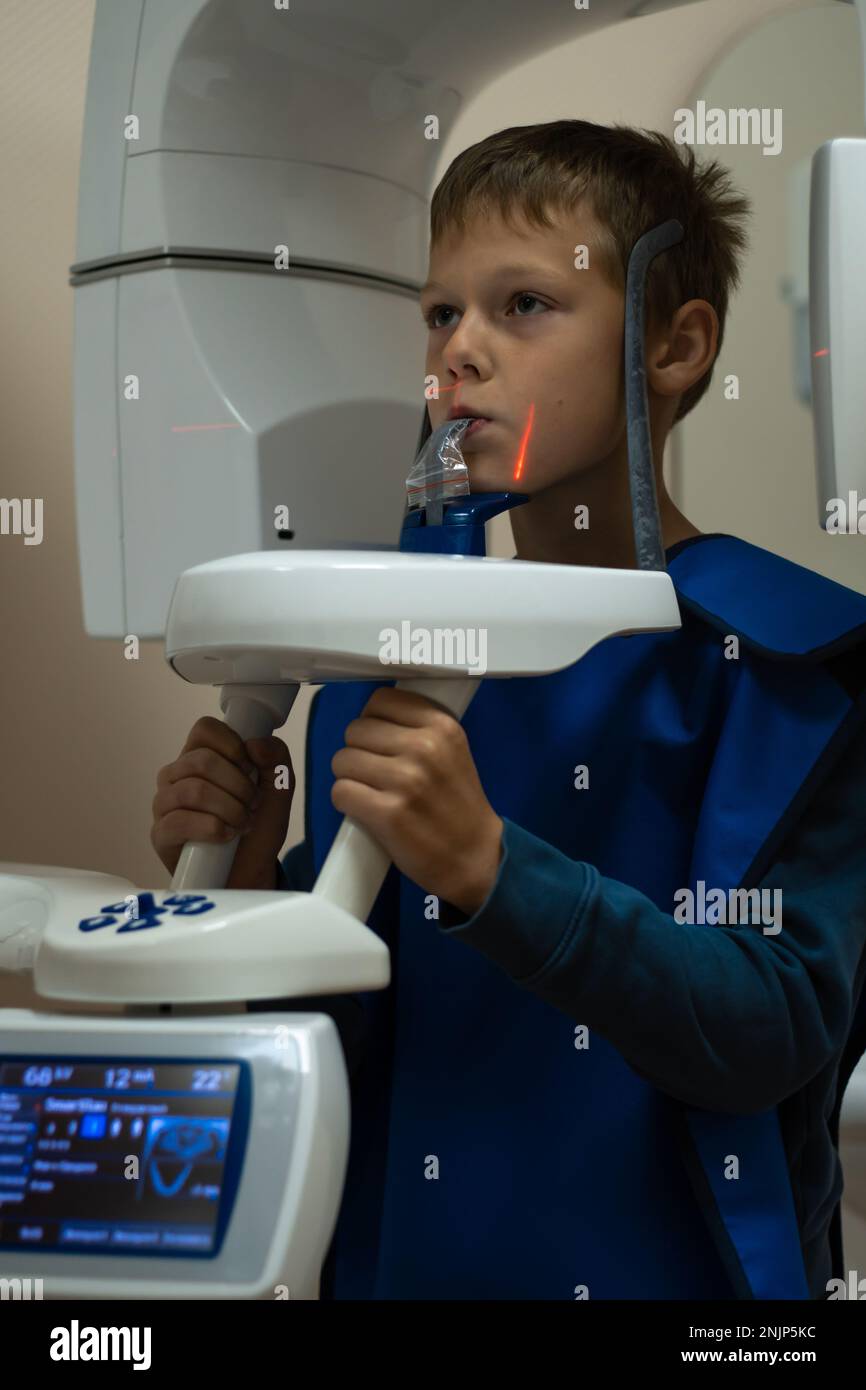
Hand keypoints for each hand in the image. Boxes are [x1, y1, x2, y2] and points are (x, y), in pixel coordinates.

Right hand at [151, 717, 293, 889]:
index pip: (204, 729)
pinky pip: (179, 822)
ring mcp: (165, 804)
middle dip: (238, 784)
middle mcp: (177, 776)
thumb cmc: (256, 828)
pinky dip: (212, 828)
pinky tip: (226, 836)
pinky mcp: (160, 834)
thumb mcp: (278, 791)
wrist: (248, 873)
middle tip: (252, 804)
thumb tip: (255, 744)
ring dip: (229, 808)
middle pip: (201, 761)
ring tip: (243, 823)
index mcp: (200, 756)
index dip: (232, 744)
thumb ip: (276, 759)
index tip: (250, 767)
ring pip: (193, 790)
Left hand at [330, 687, 502, 914]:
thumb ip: (416, 728)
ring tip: (371, 792)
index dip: (373, 721)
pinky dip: (346, 801)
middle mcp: (425, 747)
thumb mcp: (452, 751)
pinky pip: (340, 791)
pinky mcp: (388, 813)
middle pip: (355, 729)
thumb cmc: (457, 804)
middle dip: (358, 751)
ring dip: (349, 777)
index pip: (380, 700)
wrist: (475, 857)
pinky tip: (365, 809)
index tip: (381, 742)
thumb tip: (369, 717)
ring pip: (342, 760)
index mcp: (442, 726)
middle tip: (376, 773)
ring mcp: (406, 780)